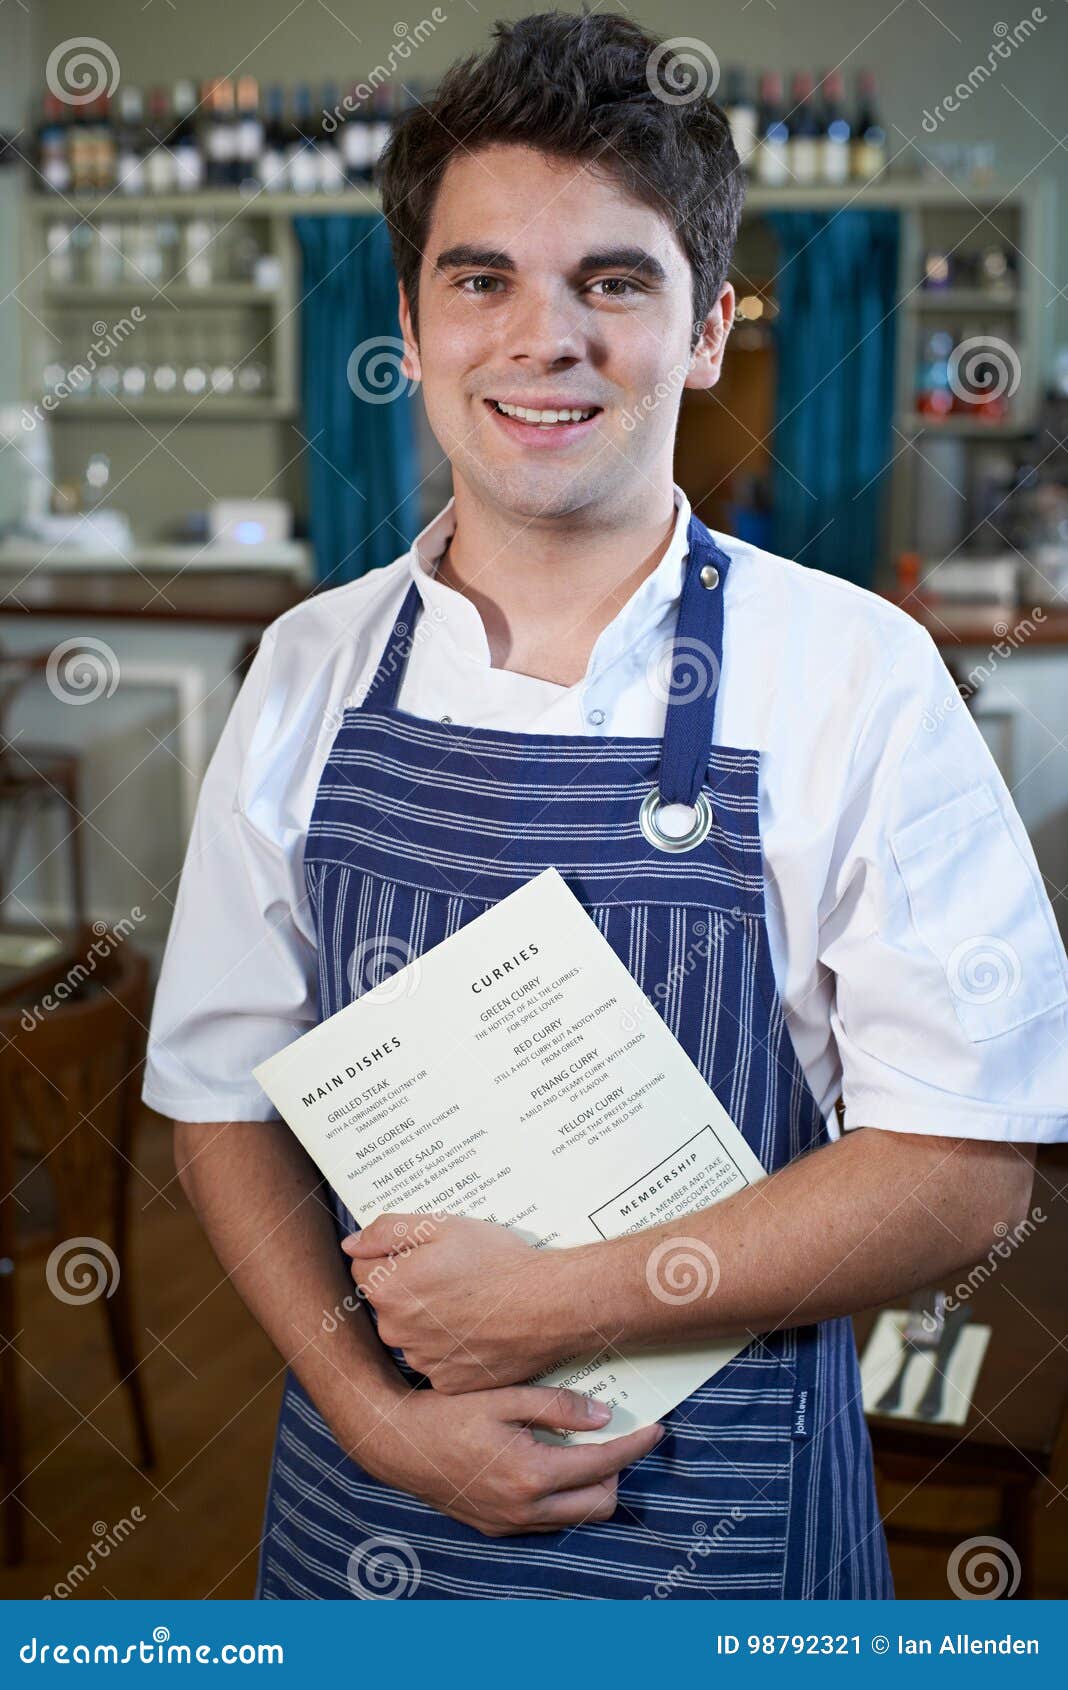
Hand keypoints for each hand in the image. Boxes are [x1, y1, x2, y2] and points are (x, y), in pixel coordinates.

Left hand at [343, 1211, 567, 1390]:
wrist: (548, 1306)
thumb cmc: (498, 1262)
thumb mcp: (442, 1226)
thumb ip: (388, 1231)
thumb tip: (352, 1243)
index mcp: (389, 1289)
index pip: (363, 1268)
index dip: (392, 1256)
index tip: (423, 1255)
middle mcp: (396, 1331)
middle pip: (387, 1304)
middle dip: (409, 1289)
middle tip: (452, 1276)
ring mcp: (423, 1361)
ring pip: (411, 1335)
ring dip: (428, 1321)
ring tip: (469, 1303)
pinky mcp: (448, 1383)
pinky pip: (437, 1361)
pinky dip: (449, 1348)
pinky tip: (475, 1329)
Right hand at [354, 1384, 662, 1536]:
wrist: (397, 1445)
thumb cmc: (448, 1412)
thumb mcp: (503, 1397)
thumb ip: (556, 1406)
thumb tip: (603, 1418)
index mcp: (531, 1474)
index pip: (604, 1464)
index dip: (635, 1445)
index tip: (657, 1429)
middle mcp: (525, 1509)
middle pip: (601, 1502)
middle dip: (616, 1470)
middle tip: (613, 1436)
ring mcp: (511, 1524)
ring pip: (577, 1516)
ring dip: (590, 1486)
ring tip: (582, 1448)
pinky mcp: (497, 1528)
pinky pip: (549, 1520)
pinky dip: (563, 1496)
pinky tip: (551, 1464)